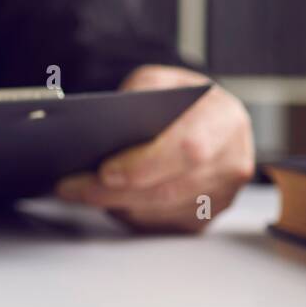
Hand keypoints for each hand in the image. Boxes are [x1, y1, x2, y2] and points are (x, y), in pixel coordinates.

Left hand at [54, 65, 254, 232]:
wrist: (210, 120)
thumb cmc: (184, 101)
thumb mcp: (161, 82)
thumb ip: (138, 97)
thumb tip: (107, 128)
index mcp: (225, 121)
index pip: (188, 150)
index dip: (145, 165)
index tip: (106, 171)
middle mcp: (230, 162)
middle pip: (169, 189)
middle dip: (115, 192)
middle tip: (74, 187)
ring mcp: (221, 196)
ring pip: (160, 211)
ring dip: (115, 205)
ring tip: (78, 191)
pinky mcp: (204, 218)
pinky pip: (158, 225)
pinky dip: (127, 213)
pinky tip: (106, 199)